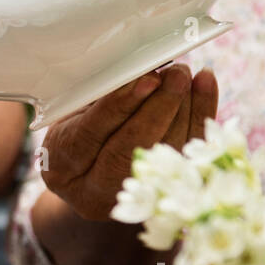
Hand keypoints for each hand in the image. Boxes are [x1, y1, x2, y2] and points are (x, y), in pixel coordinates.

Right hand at [41, 64, 217, 220]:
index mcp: (61, 166)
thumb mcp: (73, 113)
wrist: (87, 177)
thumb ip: (99, 96)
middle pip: (129, 150)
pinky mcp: (163, 193)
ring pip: (163, 155)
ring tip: (186, 77)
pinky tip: (204, 86)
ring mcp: (129, 198)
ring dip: (183, 111)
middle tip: (175, 74)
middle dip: (158, 108)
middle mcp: (93, 191)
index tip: (146, 78)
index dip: (120, 106)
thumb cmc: (75, 132)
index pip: (90, 134)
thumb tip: (135, 66)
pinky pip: (189, 156)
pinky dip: (201, 118)